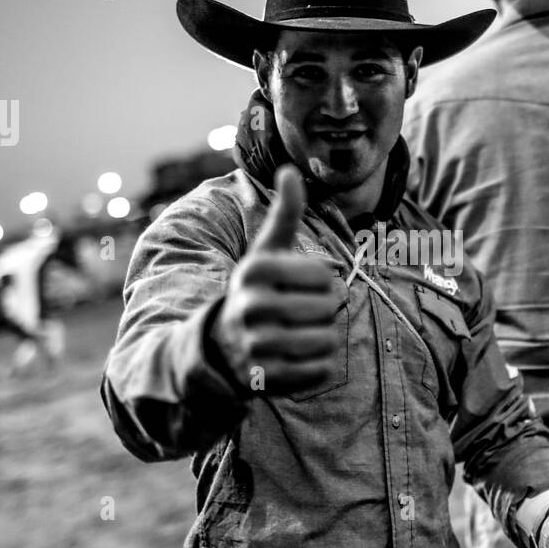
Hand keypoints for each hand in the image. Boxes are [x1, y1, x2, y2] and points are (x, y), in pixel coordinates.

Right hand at [209, 165, 340, 395]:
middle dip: (324, 311)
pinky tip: (298, 357)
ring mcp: (255, 344)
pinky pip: (319, 371)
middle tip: (301, 313)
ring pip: (326, 341)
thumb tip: (290, 169)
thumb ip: (284, 212)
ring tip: (300, 333)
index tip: (301, 285)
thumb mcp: (267, 250)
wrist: (221, 343)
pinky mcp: (265, 378)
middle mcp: (250, 306)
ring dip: (323, 338)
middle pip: (327, 309)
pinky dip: (318, 366)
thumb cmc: (257, 289)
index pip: (325, 276)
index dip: (323, 282)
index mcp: (255, 270)